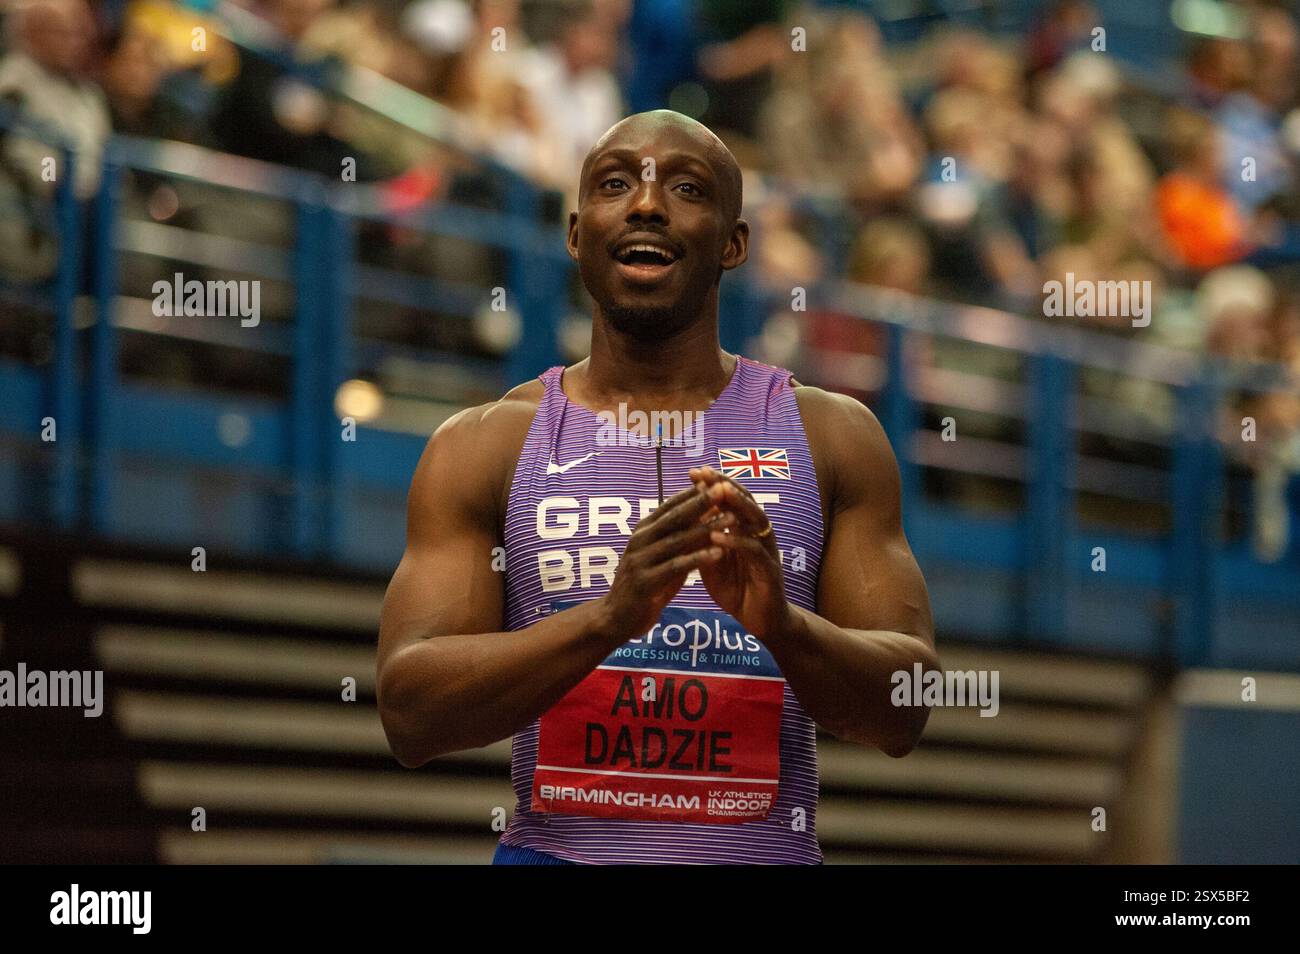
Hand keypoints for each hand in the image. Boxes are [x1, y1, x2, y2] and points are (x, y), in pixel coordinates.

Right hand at [599, 483, 728, 640]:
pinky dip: (699, 558)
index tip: (717, 480)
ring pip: (678, 539)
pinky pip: (677, 566)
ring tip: (729, 519)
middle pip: (675, 517)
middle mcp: (640, 540)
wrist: (615, 618)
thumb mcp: (663, 557)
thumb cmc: (644, 585)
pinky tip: (718, 553)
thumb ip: (680, 538)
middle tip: (724, 488)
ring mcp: (641, 560)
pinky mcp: (646, 582)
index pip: (671, 505)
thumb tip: (706, 515)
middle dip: (701, 502)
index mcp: (643, 530)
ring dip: (706, 528)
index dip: (694, 492)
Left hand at [689, 465, 790, 639]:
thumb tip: (683, 520)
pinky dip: (736, 542)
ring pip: (755, 520)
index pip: (732, 500)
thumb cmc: (737, 589)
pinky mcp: (770, 571)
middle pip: (746, 501)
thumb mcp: (713, 561)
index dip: (715, 485)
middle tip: (705, 473)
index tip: (694, 472)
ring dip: (737, 505)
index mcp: (745, 530)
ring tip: (717, 493)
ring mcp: (767, 551)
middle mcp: (759, 535)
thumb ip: (703, 541)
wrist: (761, 621)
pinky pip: (754, 552)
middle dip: (725, 485)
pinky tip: (718, 536)